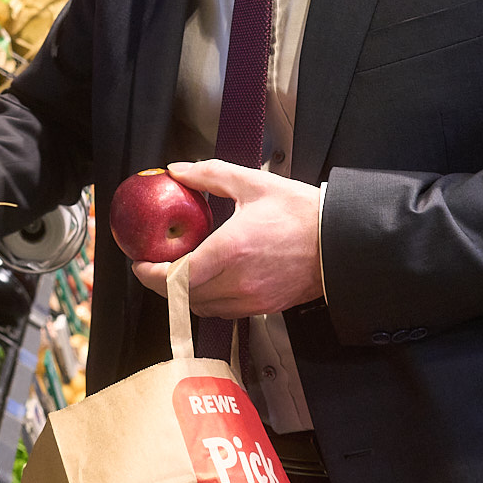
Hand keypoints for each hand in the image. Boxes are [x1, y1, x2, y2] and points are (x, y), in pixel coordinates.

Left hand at [129, 160, 322, 316]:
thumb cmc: (304, 214)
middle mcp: (239, 281)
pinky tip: (211, 281)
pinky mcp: (265, 308)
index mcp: (231, 250)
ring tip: (179, 274)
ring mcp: (252, 299)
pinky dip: (210, 300)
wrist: (342, 241)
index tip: (140, 262)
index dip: (150, 273)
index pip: (176, 276)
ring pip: (203, 308)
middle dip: (162, 284)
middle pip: (184, 297)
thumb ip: (211, 175)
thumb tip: (179, 171)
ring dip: (185, 295)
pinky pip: (225, 311)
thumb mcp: (254, 183)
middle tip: (154, 266)